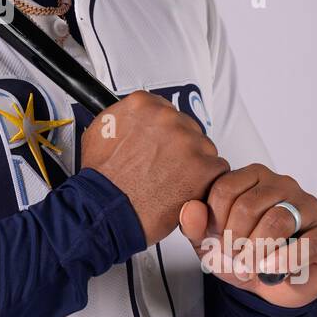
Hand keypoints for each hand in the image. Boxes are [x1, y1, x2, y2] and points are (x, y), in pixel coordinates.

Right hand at [81, 91, 229, 247]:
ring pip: (204, 147)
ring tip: (172, 182)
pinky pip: (217, 169)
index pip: (166, 110)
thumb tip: (132, 119)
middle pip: (187, 127)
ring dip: (194, 163)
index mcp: (142, 105)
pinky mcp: (204, 166)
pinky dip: (206, 181)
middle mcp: (167, 118)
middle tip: (163, 168)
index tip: (159, 145)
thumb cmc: (103, 181)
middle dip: (179, 148)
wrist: (106, 211)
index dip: (163, 133)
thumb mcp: (99, 134)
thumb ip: (123, 119)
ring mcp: (187, 141)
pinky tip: (186, 190)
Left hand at [178, 164, 316, 307]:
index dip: (214, 222)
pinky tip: (271, 270)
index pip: (225, 189)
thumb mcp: (210, 244)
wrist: (274, 287)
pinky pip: (308, 242)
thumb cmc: (243, 256)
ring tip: (250, 267)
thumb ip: (196, 226)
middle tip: (233, 261)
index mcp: (251, 178)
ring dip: (257, 251)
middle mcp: (282, 184)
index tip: (215, 243)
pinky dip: (285, 260)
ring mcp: (308, 205)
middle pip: (249, 205)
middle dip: (234, 241)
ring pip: (277, 220)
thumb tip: (190, 209)